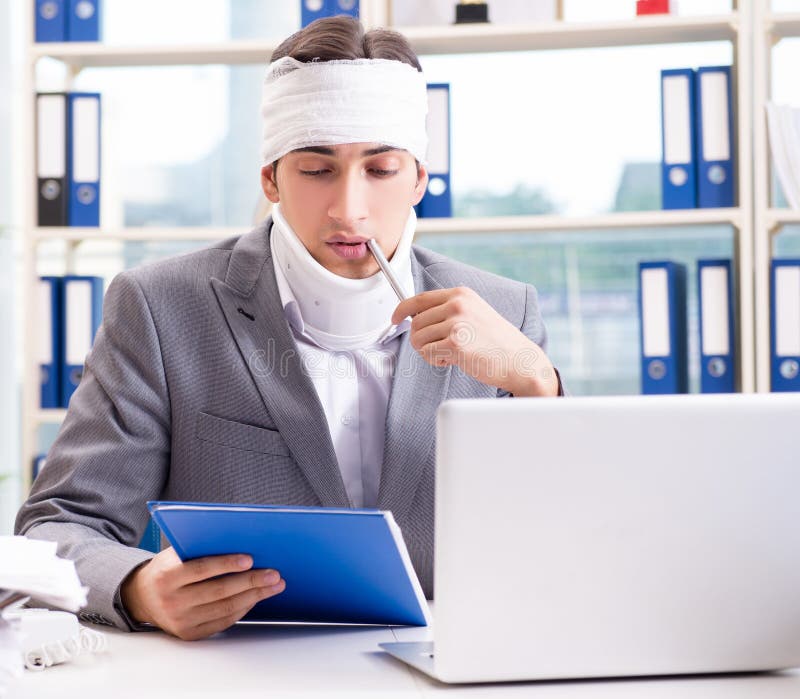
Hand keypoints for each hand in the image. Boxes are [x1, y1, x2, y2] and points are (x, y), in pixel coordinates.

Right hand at [120, 547, 284, 640]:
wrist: (142, 597)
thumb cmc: (167, 569)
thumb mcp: (175, 554)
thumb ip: (199, 548)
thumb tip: (239, 540)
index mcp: (167, 576)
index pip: (202, 569)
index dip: (227, 564)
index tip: (250, 559)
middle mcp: (173, 601)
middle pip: (219, 591)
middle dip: (251, 582)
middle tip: (274, 574)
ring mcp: (181, 621)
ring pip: (225, 608)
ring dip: (254, 596)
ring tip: (274, 586)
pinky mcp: (190, 634)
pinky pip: (222, 622)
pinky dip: (242, 609)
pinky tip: (256, 598)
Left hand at [392, 287, 557, 396]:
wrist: (520, 360)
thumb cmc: (497, 341)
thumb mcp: (474, 313)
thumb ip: (446, 310)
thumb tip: (413, 314)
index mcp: (461, 294)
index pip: (419, 298)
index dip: (401, 309)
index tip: (394, 319)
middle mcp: (458, 304)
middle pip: (415, 321)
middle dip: (420, 339)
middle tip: (437, 348)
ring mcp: (457, 323)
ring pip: (418, 338)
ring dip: (427, 351)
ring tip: (449, 353)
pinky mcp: (456, 344)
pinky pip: (427, 353)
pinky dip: (436, 361)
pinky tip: (454, 360)